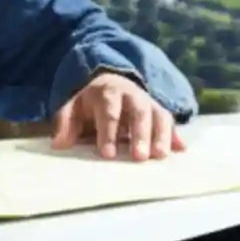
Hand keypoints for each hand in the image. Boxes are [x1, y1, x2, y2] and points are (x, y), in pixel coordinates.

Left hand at [51, 73, 185, 160]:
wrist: (110, 83)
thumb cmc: (90, 103)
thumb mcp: (73, 108)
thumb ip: (66, 124)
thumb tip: (58, 144)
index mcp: (107, 92)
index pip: (108, 111)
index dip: (108, 132)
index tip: (108, 154)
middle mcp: (131, 95)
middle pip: (137, 112)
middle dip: (139, 134)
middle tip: (139, 157)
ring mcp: (148, 102)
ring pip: (158, 115)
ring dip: (161, 135)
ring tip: (160, 156)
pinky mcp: (159, 111)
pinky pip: (169, 121)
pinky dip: (176, 135)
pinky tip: (181, 149)